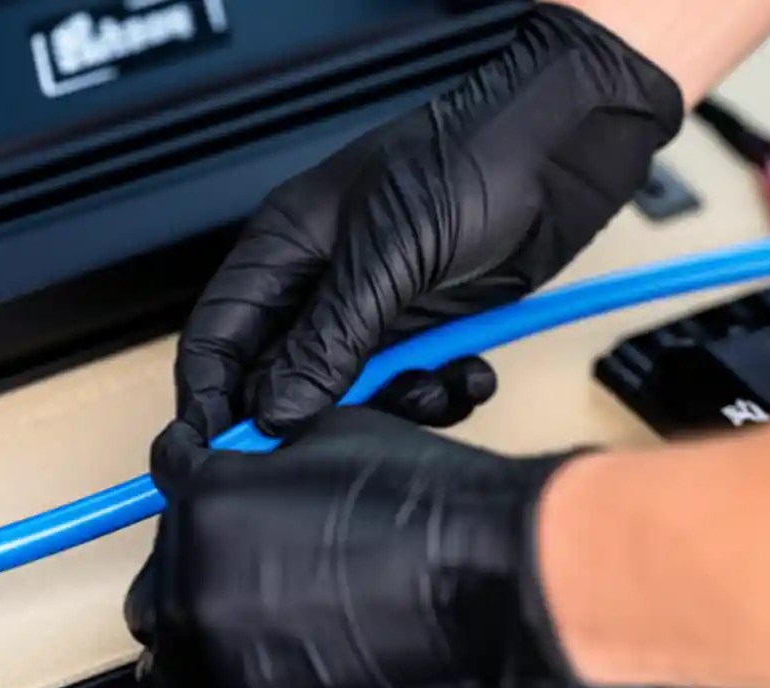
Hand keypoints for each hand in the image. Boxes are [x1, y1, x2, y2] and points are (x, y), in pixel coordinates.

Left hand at [126, 408, 581, 687]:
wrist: (487, 572)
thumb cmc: (425, 507)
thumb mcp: (328, 436)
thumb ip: (263, 454)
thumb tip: (249, 461)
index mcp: (205, 501)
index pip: (165, 476)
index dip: (187, 470)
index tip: (193, 475)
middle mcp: (195, 580)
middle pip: (157, 577)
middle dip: (192, 562)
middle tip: (239, 559)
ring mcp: (220, 655)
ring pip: (172, 652)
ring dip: (201, 629)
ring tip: (254, 619)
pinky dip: (235, 675)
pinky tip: (282, 653)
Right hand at [174, 3, 683, 438]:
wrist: (561, 150)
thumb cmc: (467, 162)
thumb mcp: (387, 254)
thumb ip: (327, 336)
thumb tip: (276, 410)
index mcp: (283, 249)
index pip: (216, 337)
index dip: (208, 399)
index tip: (220, 454)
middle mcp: (318, 285)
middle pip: (277, 378)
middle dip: (307, 417)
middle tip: (337, 450)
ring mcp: (370, 310)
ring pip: (347, 394)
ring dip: (388, 410)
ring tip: (430, 392)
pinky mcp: (423, 330)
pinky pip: (408, 387)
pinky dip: (438, 395)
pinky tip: (469, 375)